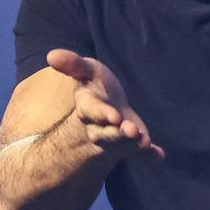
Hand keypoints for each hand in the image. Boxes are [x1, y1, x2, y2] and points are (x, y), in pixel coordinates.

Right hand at [46, 49, 164, 160]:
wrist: (106, 102)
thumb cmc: (95, 83)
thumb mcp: (86, 69)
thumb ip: (73, 64)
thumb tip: (51, 55)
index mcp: (87, 106)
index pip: (92, 111)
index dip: (102, 114)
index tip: (115, 117)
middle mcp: (98, 125)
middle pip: (105, 134)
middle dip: (118, 134)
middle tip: (132, 132)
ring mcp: (114, 136)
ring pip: (120, 144)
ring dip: (132, 144)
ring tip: (144, 142)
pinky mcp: (130, 142)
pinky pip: (138, 152)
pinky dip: (148, 154)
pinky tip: (158, 154)